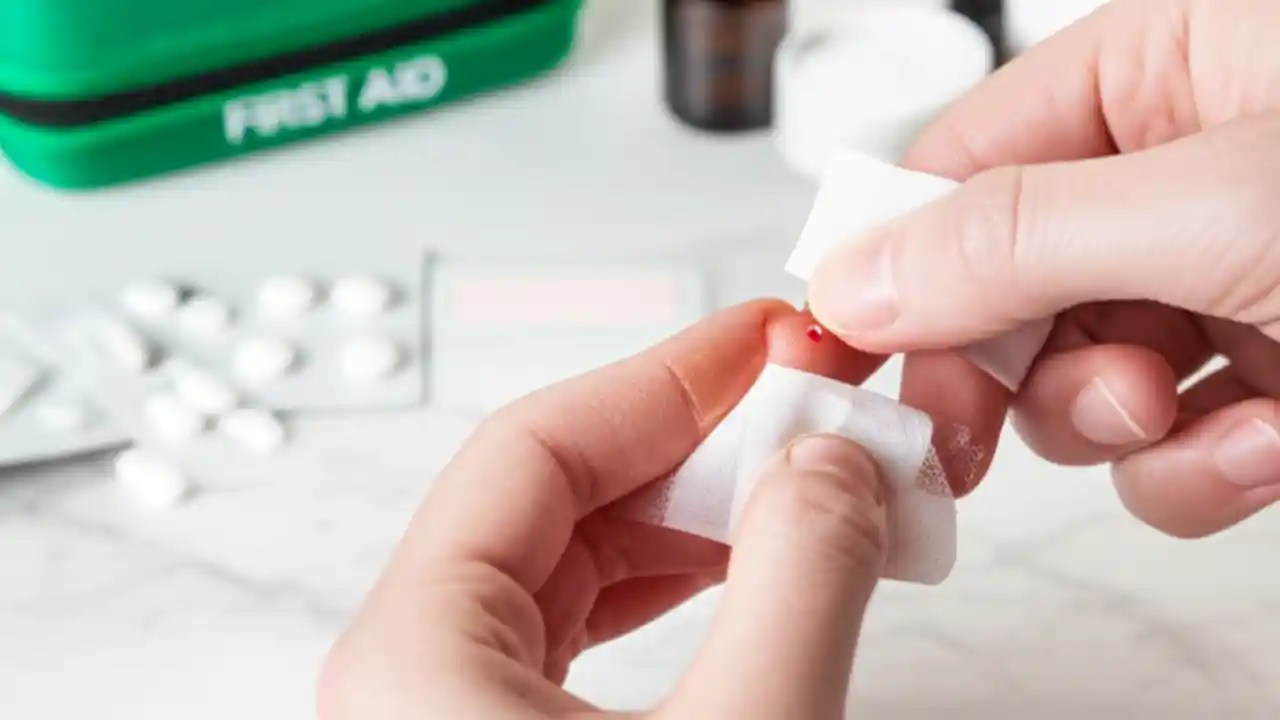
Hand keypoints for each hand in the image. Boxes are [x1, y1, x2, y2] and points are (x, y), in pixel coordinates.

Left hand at [318, 301, 891, 718]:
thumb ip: (798, 586)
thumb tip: (832, 466)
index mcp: (413, 653)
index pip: (536, 447)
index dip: (669, 379)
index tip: (770, 339)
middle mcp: (410, 672)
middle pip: (556, 496)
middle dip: (698, 446)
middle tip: (810, 414)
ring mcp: (447, 709)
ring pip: (574, 561)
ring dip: (695, 515)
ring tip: (803, 493)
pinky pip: (581, 627)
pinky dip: (671, 586)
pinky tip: (744, 570)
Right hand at [807, 0, 1279, 537]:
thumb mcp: (1224, 204)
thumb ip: (1020, 241)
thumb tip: (861, 281)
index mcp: (1163, 71)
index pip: (964, 163)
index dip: (895, 258)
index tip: (843, 348)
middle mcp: (1179, 176)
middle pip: (1000, 289)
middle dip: (1004, 373)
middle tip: (964, 437)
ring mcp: (1224, 281)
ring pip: (1074, 383)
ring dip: (1115, 427)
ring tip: (1183, 415)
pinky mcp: (1269, 379)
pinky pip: (1166, 445)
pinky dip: (1197, 472)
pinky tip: (1267, 451)